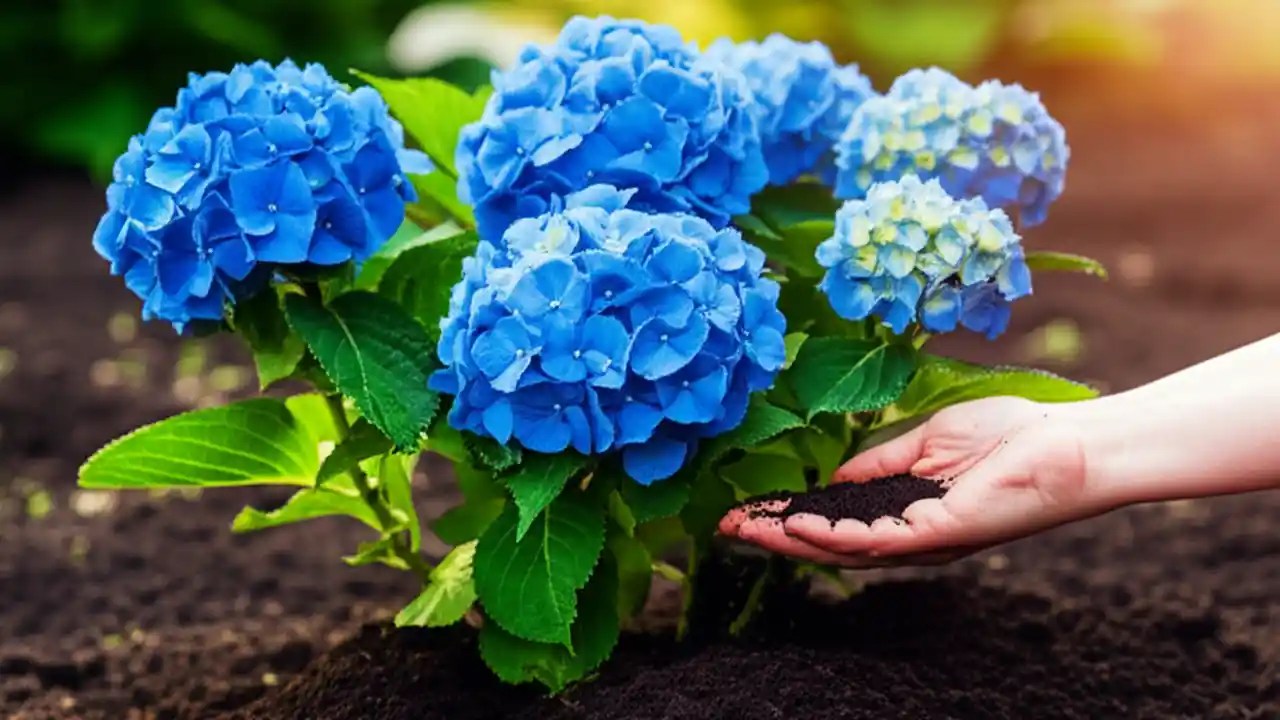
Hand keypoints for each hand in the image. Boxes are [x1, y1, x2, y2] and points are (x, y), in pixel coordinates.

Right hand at [719, 397, 1105, 567]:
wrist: (1069, 444)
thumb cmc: (1011, 435)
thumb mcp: (928, 440)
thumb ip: (881, 462)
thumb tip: (833, 480)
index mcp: (908, 510)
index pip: (837, 520)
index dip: (790, 517)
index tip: (746, 510)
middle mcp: (912, 534)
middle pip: (831, 545)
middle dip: (778, 536)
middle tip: (729, 528)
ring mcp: (926, 537)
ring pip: (846, 550)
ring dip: (795, 539)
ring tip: (749, 530)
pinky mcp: (943, 532)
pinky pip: (880, 540)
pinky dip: (838, 536)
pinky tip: (804, 527)